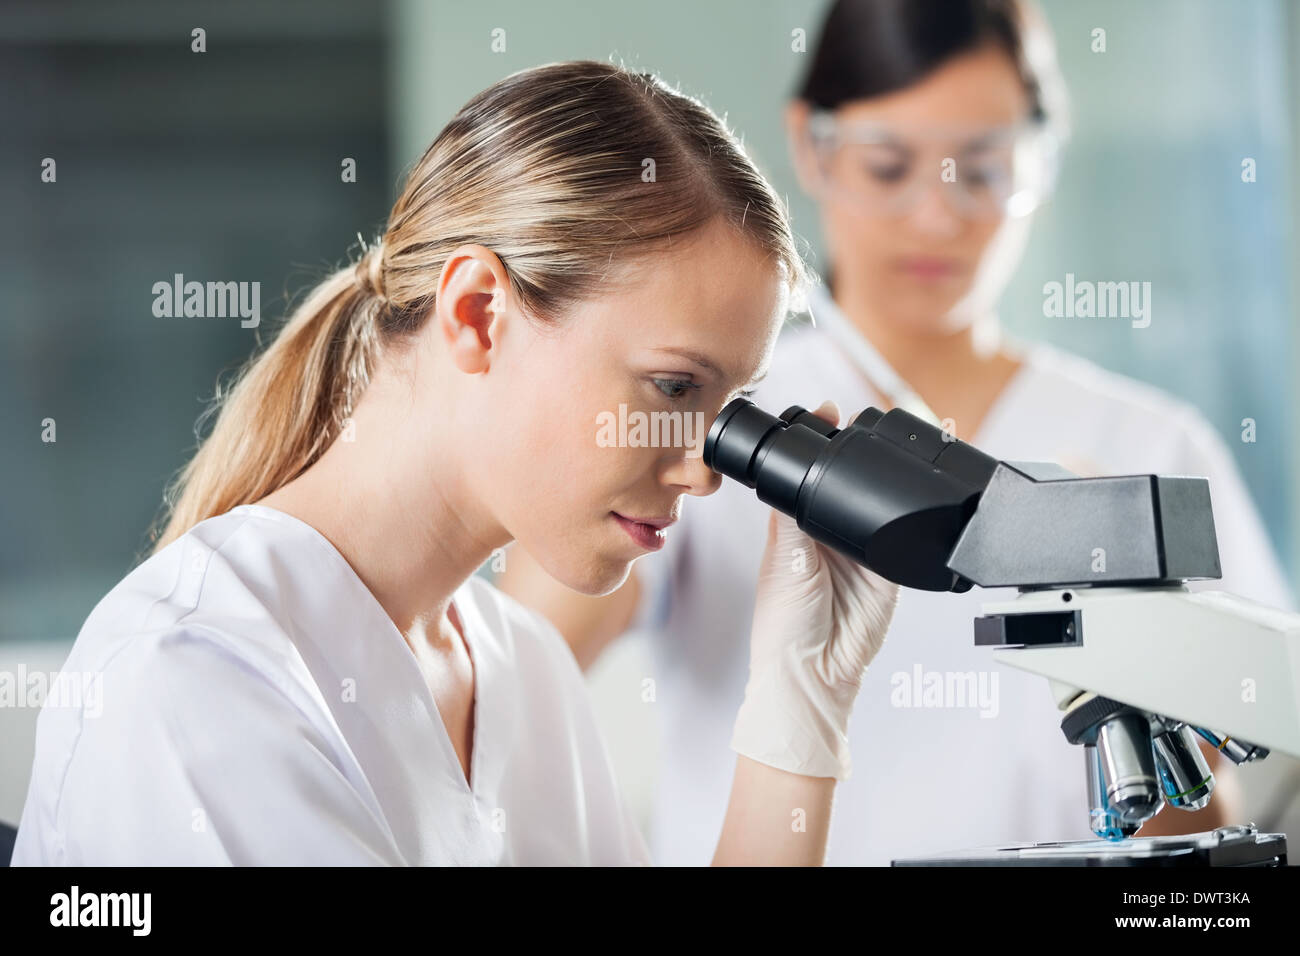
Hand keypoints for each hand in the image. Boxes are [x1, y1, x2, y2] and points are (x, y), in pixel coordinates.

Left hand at [731, 400, 899, 779]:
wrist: (815, 673)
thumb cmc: (784, 624)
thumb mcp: (782, 559)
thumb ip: (794, 518)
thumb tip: (797, 473)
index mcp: (794, 525)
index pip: (809, 472)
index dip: (820, 441)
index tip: (830, 409)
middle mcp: (829, 533)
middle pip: (850, 479)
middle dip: (863, 450)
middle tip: (879, 416)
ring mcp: (863, 549)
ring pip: (882, 500)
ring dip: (894, 475)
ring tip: (910, 435)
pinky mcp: (892, 569)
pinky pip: (908, 534)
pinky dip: (919, 511)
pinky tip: (928, 484)